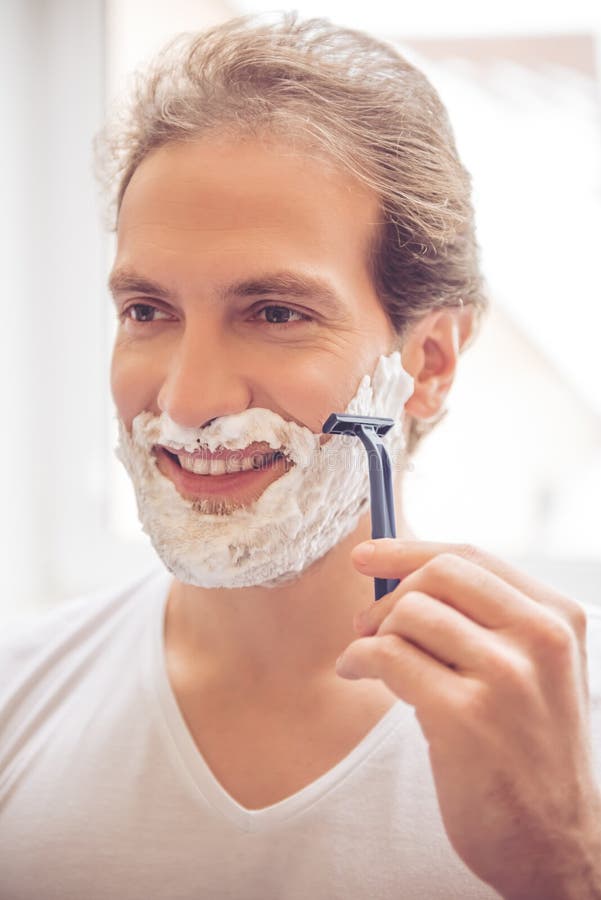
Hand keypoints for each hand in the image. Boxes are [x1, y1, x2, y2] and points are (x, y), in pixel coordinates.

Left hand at [337, 540, 600, 899]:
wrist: (554, 842)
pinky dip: (360, 659)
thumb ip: (486, 620)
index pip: (471, 557)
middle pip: (438, 574)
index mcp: (557, 618)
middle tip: (365, 622)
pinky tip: (355, 672)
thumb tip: (401, 575)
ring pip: (410, 614)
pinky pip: (389, 657)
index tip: (366, 555)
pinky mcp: (465, 717)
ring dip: (372, 633)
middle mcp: (540, 638)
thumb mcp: (533, 671)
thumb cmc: (528, 749)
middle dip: (390, 593)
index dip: (409, 549)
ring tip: (365, 657)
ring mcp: (505, 677)